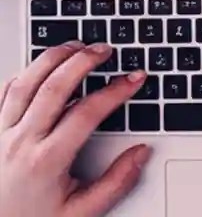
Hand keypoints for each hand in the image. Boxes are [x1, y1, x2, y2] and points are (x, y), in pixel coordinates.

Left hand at [0, 42, 150, 216]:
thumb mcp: (81, 214)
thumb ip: (116, 183)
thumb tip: (141, 153)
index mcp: (47, 161)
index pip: (87, 113)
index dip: (115, 91)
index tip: (134, 79)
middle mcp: (20, 143)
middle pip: (54, 88)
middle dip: (83, 62)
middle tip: (104, 49)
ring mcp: (0, 135)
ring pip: (25, 84)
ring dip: (51, 59)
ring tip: (74, 46)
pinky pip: (2, 94)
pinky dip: (22, 75)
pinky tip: (39, 68)